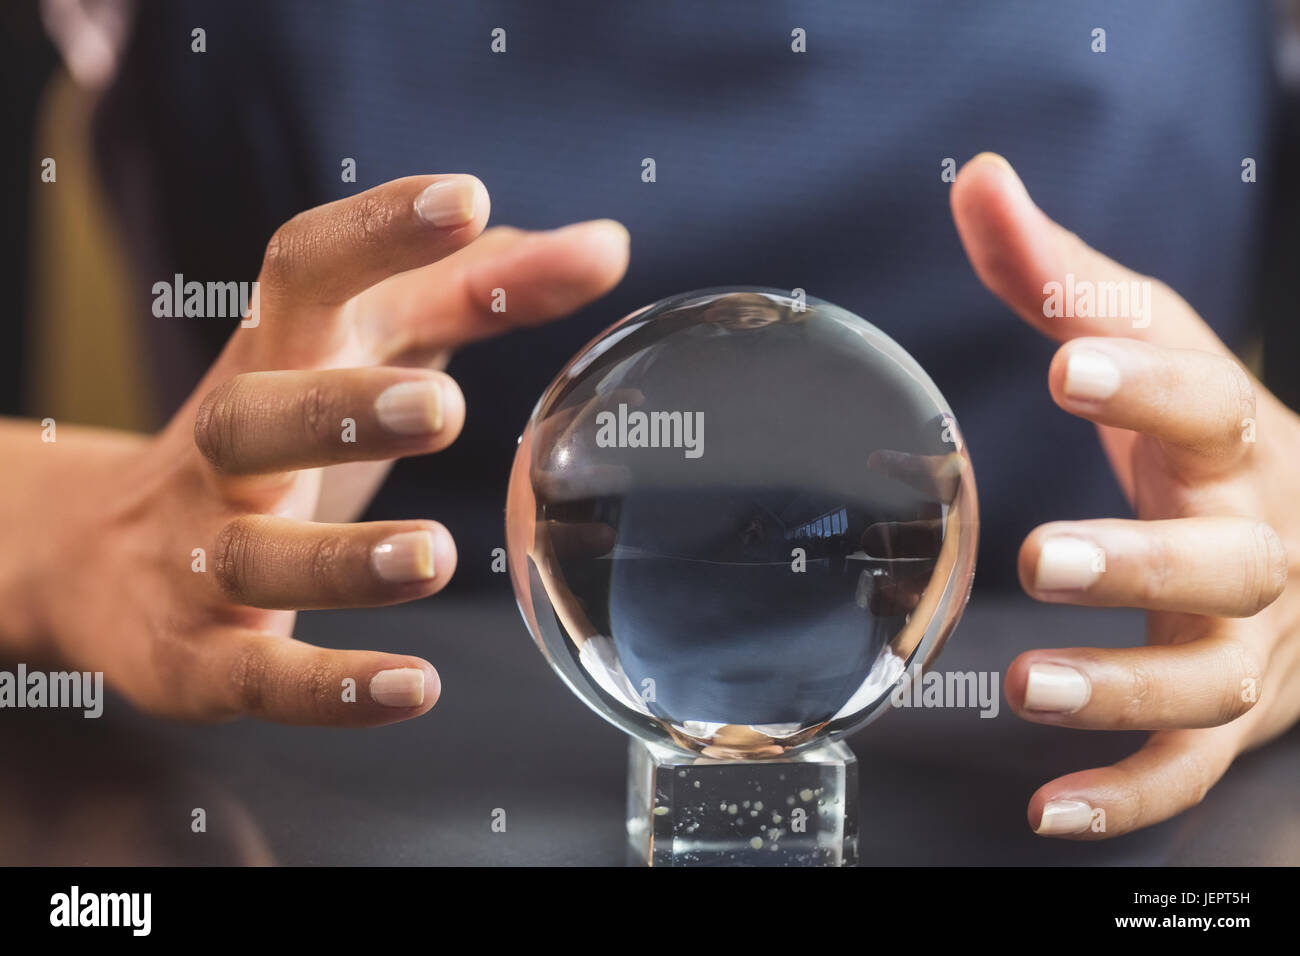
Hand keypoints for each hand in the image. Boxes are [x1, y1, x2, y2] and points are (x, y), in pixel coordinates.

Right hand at [4, 174, 627, 725]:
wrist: (108, 556)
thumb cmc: (283, 430)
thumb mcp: (365, 347)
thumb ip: (476, 293)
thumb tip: (606, 245)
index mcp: (278, 355)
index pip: (304, 271)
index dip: (376, 233)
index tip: (465, 200)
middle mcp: (230, 446)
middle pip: (255, 414)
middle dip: (338, 408)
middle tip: (438, 407)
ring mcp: (206, 554)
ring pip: (257, 554)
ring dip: (343, 558)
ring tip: (435, 555)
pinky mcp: (202, 655)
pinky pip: (259, 675)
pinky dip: (329, 687)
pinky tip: (414, 688)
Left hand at [951, 153, 1296, 838]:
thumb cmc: (1206, 435)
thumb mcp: (1147, 346)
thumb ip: (1059, 275)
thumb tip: (980, 179)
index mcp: (1238, 443)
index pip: (1207, 402)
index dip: (1146, 380)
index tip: (1071, 359)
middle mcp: (1259, 547)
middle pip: (1224, 564)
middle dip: (1142, 562)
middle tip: (1048, 557)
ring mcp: (1253, 644)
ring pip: (1209, 680)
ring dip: (1124, 692)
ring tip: (1028, 686)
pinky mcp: (1232, 716)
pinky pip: (1188, 768)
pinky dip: (1128, 794)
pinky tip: (1052, 805)